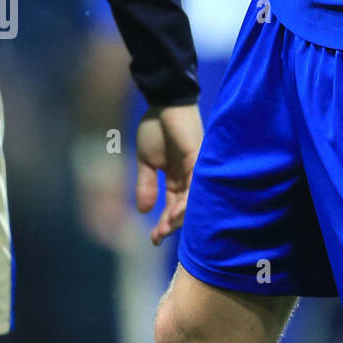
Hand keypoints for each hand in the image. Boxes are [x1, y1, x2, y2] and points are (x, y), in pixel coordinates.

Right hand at [135, 103, 202, 244]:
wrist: (162, 103)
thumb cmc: (155, 128)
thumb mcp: (146, 162)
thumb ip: (146, 185)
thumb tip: (143, 211)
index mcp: (176, 177)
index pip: (173, 206)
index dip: (165, 223)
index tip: (153, 239)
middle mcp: (189, 175)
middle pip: (185, 207)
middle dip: (171, 225)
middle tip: (158, 237)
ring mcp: (196, 168)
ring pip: (193, 200)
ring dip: (178, 217)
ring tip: (164, 230)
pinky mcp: (199, 159)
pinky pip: (195, 185)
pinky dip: (186, 201)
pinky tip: (174, 213)